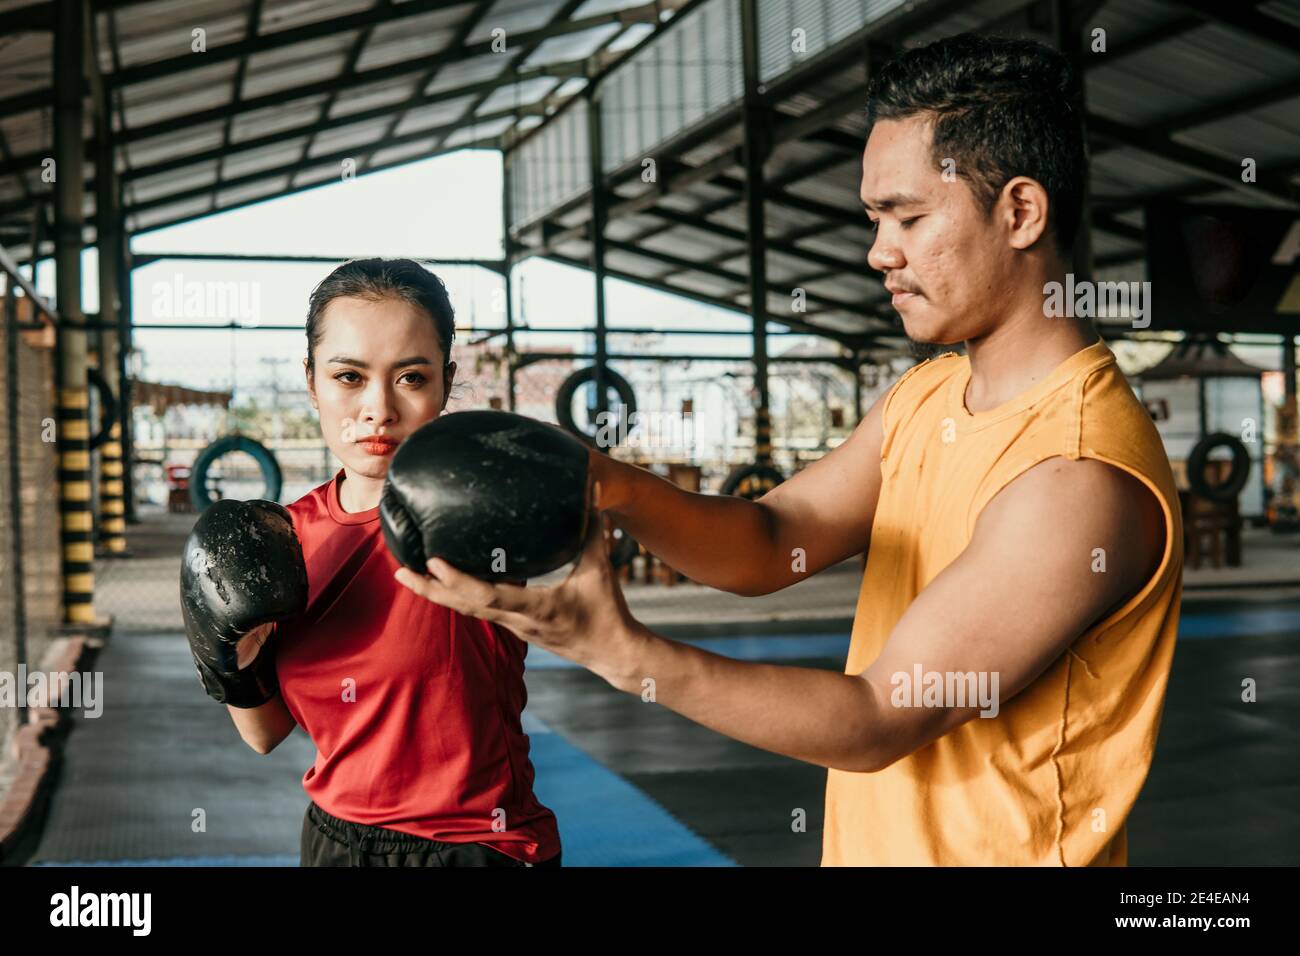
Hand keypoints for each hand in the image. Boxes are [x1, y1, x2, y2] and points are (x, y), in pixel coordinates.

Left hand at [393, 485, 642, 683]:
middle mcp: (516, 620)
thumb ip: (593, 529)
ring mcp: (513, 627)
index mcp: (534, 607)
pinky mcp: (515, 627)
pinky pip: (478, 611)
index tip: (433, 561)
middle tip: (399, 572)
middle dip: (430, 590)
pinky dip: (456, 598)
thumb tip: (592, 490)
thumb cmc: (607, 612)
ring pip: (466, 611)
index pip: (487, 595)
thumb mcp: (600, 569)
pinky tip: (442, 585)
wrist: (612, 653)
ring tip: (408, 576)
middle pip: (463, 607)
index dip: (457, 580)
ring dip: (436, 595)